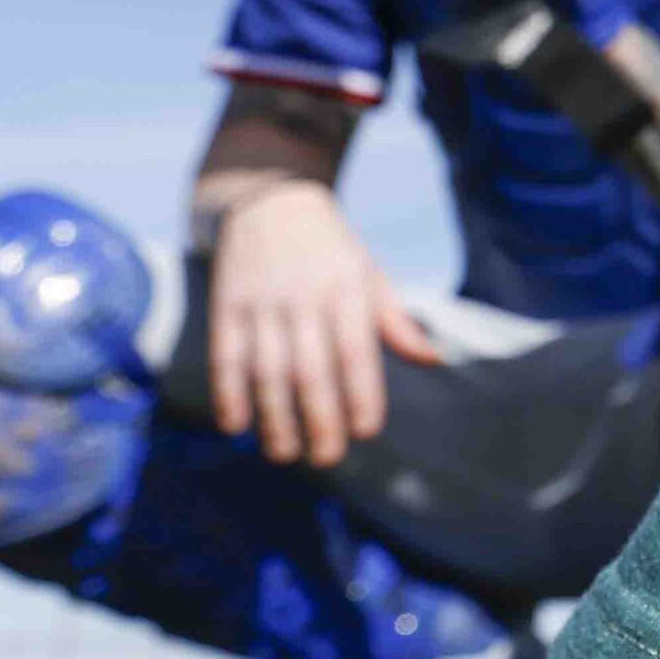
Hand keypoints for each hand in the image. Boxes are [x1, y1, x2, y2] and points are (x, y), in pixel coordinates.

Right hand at [204, 181, 439, 468]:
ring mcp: (262, 302)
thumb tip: (433, 359)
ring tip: (284, 453)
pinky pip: (226, 355)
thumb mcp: (371, 275)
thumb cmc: (331, 250)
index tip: (366, 431)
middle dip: (319, 419)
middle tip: (326, 458)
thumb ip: (396, 322)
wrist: (269, 200)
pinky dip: (229, 392)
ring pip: (267, 369)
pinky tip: (236, 424)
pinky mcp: (227, 304)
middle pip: (311, 369)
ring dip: (274, 416)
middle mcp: (304, 298)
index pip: (357, 352)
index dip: (362, 394)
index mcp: (348, 291)